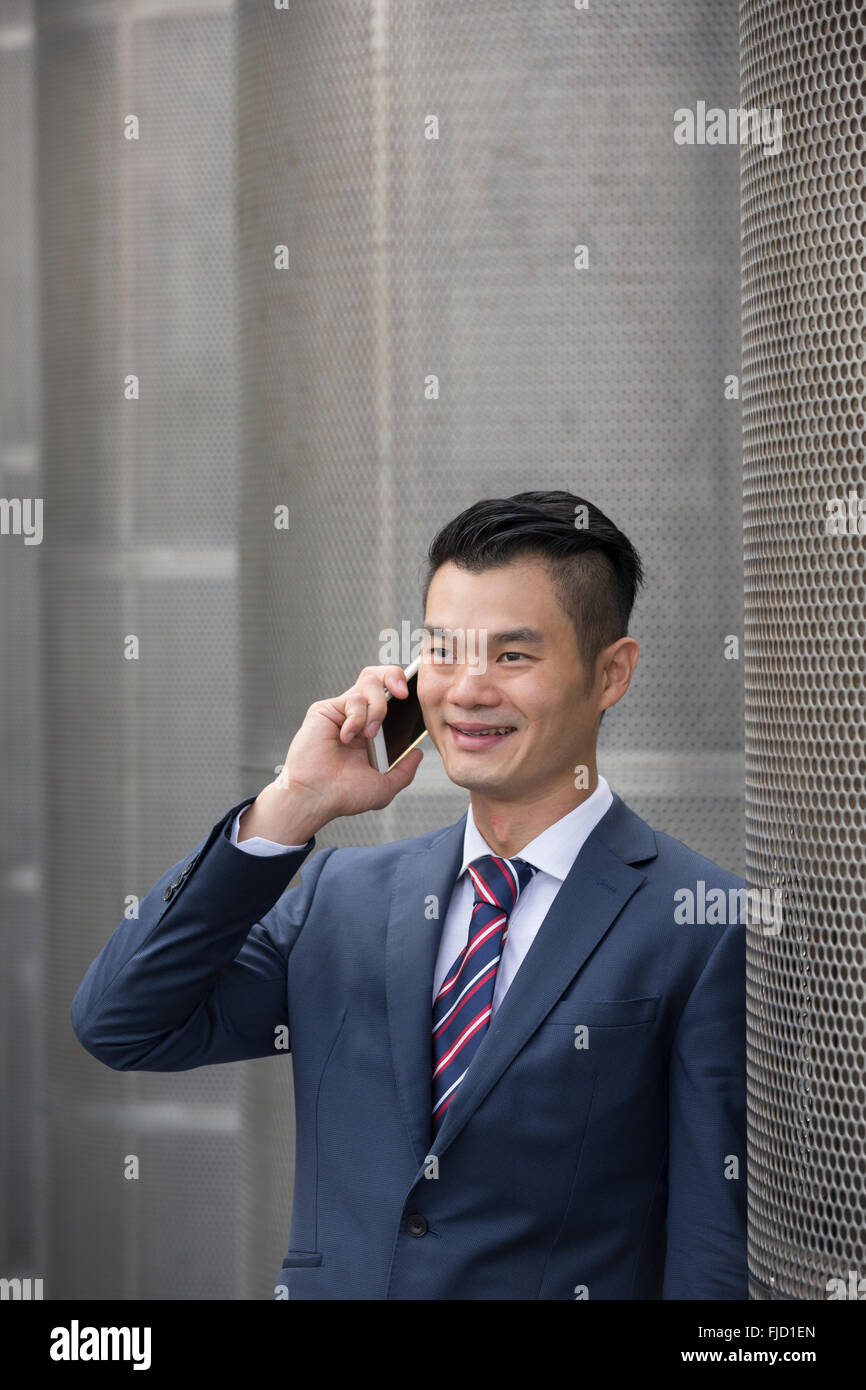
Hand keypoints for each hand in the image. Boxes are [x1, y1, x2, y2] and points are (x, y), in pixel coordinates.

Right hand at [238, 665, 423, 843]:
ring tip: (370, 734)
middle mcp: (358, 717)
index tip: (416, 697)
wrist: (317, 797)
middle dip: (395, 676)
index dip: (404, 689)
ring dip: (378, 708)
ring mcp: (342, 711)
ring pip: (370, 682)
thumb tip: (418, 753)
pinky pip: (353, 699)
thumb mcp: (384, 786)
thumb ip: (404, 770)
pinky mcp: (326, 709)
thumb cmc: (344, 795)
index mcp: (372, 732)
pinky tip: (347, 738)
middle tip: (403, 694)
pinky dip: (357, 718)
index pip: (391, 697)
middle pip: (379, 676)